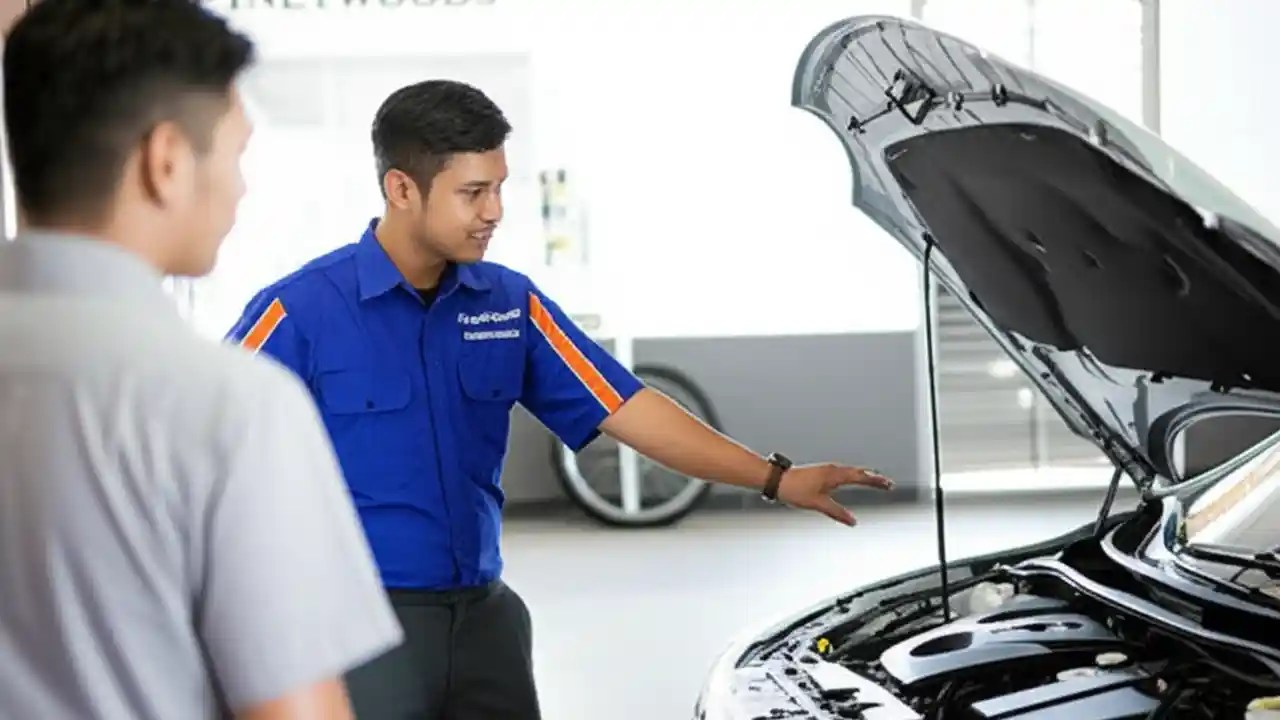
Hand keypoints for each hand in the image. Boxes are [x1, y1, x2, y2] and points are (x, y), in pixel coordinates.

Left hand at [775, 464, 893, 525]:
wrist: (777, 480)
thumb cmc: (794, 489)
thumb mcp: (818, 504)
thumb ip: (837, 512)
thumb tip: (852, 521)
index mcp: (834, 475)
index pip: (861, 477)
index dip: (875, 481)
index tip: (888, 484)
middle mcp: (831, 470)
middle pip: (858, 472)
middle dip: (872, 478)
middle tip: (886, 483)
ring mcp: (825, 470)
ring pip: (849, 471)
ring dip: (862, 475)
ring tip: (872, 480)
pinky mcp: (820, 472)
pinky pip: (842, 473)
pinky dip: (851, 476)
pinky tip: (848, 480)